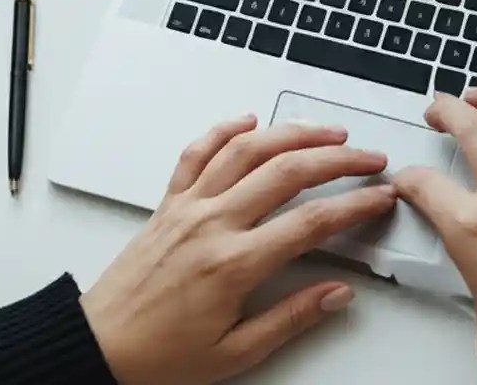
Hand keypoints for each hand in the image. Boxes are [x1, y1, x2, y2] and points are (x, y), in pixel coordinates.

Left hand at [81, 116, 395, 384]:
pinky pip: (197, 153)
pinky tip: (249, 120)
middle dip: (338, 159)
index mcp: (233, 265)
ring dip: (293, 133)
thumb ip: (291, 318)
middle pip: (287, 172)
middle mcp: (211, 225)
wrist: (97, 347)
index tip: (380, 197)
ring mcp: (187, 208)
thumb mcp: (235, 352)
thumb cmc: (159, 356)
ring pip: (247, 150)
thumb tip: (337, 294)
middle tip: (369, 158)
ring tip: (328, 133)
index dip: (355, 205)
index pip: (311, 222)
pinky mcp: (167, 203)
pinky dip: (224, 130)